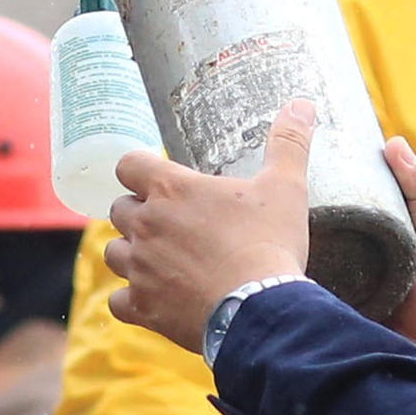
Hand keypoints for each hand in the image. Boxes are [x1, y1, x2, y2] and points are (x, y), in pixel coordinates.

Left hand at [106, 101, 321, 350]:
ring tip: (160, 259)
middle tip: (169, 223)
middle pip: (118, 209)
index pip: (128, 165)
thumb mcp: (285, 187)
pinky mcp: (143, 307)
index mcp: (172, 189)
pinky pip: (118, 302)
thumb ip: (288, 143)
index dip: (139, 170)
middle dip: (138, 213)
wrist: (260, 309)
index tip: (155, 179)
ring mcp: (140, 268)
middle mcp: (146, 224)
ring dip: (131, 254)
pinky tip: (154, 299)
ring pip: (113, 253)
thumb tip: (302, 104)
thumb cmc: (269, 243)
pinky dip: (132, 300)